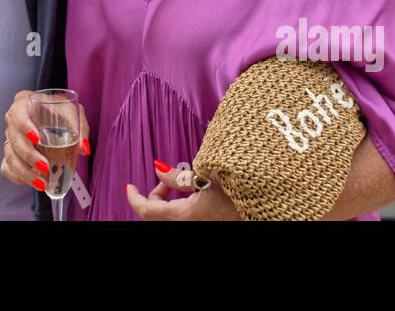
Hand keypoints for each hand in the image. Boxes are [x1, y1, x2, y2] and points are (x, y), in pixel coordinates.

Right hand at [0, 91, 90, 191]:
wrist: (51, 112)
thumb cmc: (58, 109)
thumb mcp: (71, 110)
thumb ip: (80, 127)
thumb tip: (84, 148)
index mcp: (23, 103)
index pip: (18, 114)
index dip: (24, 127)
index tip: (37, 139)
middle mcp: (12, 120)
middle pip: (14, 140)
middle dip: (29, 156)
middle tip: (45, 167)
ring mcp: (9, 137)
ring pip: (10, 157)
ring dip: (25, 172)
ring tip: (42, 183)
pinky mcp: (10, 152)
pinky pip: (7, 167)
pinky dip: (18, 177)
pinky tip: (32, 181)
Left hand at [126, 160, 242, 219]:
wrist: (265, 204)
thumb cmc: (239, 188)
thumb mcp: (208, 175)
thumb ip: (179, 176)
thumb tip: (158, 169)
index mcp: (185, 216)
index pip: (147, 211)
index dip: (135, 198)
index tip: (129, 187)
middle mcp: (189, 225)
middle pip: (157, 215)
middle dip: (155, 196)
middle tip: (166, 180)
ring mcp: (198, 225)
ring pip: (171, 217)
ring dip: (169, 201)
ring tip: (182, 184)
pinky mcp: (207, 223)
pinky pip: (183, 218)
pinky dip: (180, 206)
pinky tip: (193, 192)